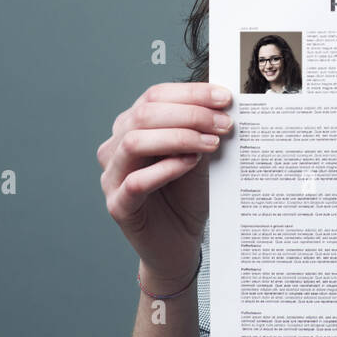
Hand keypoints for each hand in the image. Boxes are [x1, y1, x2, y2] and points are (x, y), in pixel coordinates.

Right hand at [99, 82, 233, 294]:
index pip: (155, 96)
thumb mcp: (199, 155)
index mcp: (132, 127)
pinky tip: (190, 163)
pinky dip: (165, 168)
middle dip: (189, 114)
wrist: (181, 243)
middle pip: (144, 114)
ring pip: (134, 142)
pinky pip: (136, 182)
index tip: (224, 98)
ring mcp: (112, 177)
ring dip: (178, 137)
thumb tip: (220, 105)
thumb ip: (201, 130)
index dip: (190, 93)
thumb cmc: (187, 197)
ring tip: (210, 143)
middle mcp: (116, 147)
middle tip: (223, 123)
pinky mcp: (117, 206)